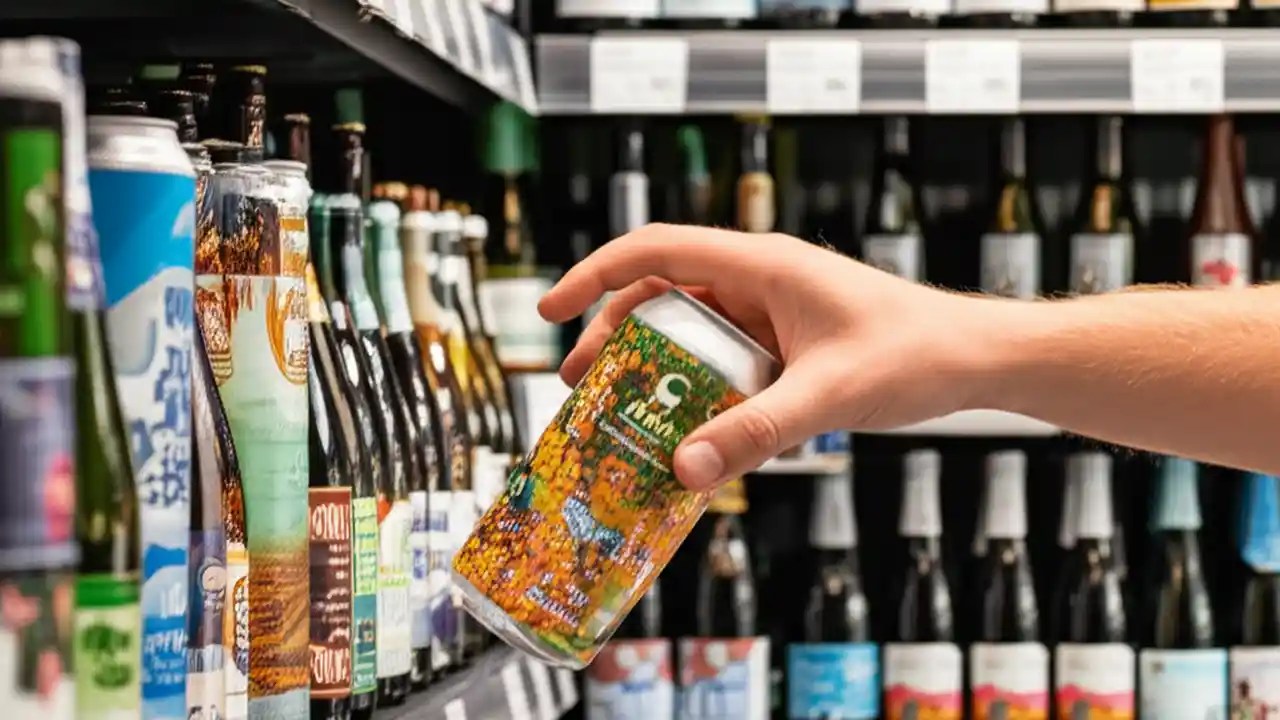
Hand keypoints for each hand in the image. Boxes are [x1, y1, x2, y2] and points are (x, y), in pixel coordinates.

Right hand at [538, 224, 1003, 489]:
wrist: (974, 360)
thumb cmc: (917, 354)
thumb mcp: (829, 396)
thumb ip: (757, 432)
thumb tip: (684, 470)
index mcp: (762, 265)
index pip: (656, 251)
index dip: (594, 275)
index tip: (552, 308)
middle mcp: (759, 280)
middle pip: (661, 293)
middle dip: (611, 333)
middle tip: (578, 383)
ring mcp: (772, 310)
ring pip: (690, 327)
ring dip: (650, 363)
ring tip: (619, 411)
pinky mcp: (786, 341)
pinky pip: (723, 356)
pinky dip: (694, 385)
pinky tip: (685, 427)